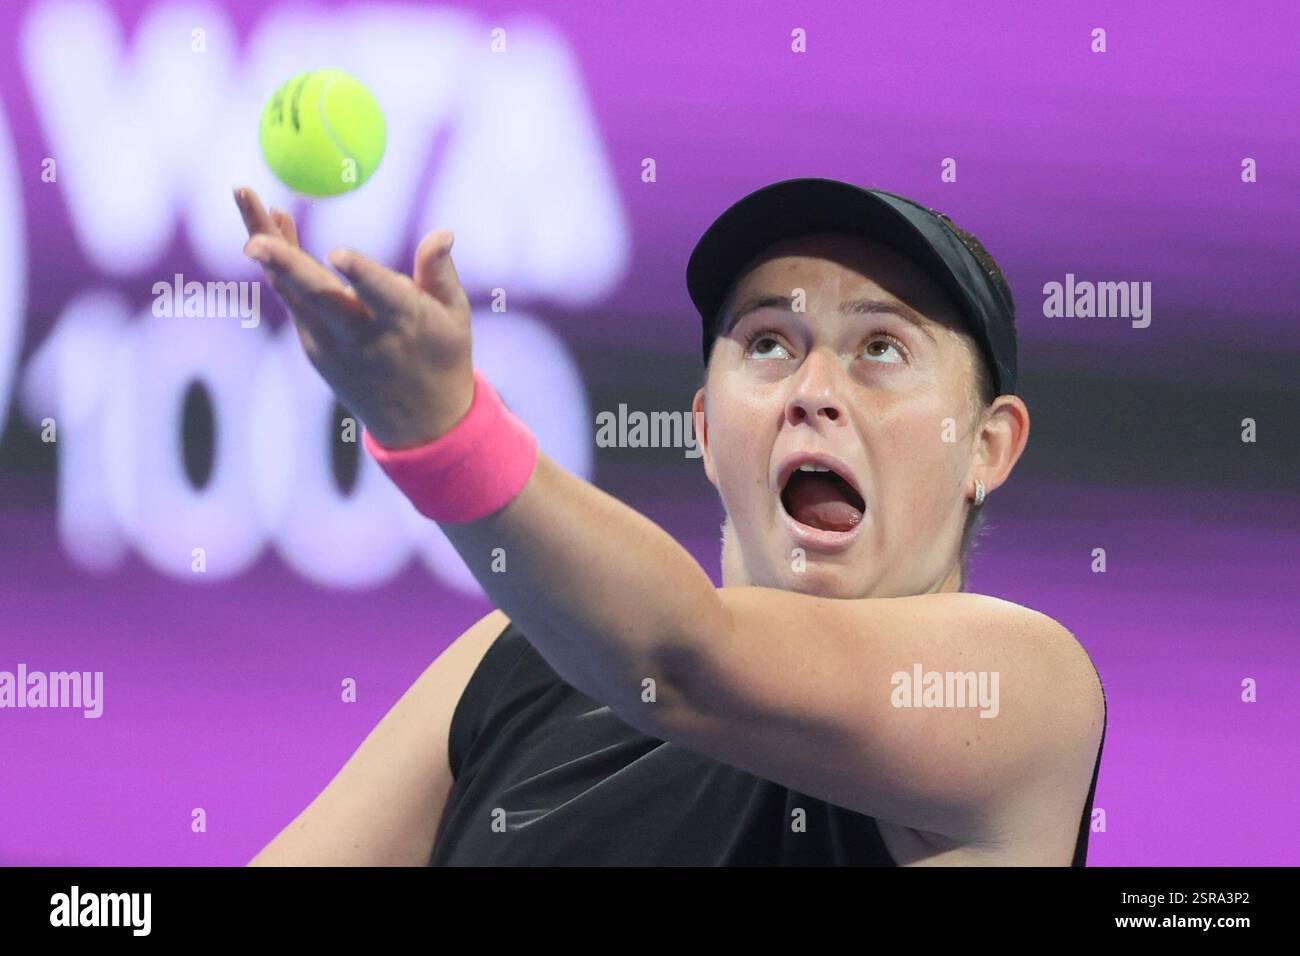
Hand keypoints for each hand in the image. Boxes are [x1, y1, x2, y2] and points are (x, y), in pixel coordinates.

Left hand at [233, 186, 474, 448]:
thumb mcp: (454, 317)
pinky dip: (278, 261)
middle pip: (318, 296)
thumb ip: (440, 274)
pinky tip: (271, 226)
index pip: (381, 296)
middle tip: (254, 238)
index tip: (337, 253)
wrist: (419, 423)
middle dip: (286, 264)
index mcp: (405, 325)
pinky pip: (291, 297)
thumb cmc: (442, 356)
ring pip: (291, 290)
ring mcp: (330, 344)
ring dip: (267, 243)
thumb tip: (442, 234)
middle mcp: (361, 336)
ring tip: (246, 194)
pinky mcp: (312, 346)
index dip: (360, 275)